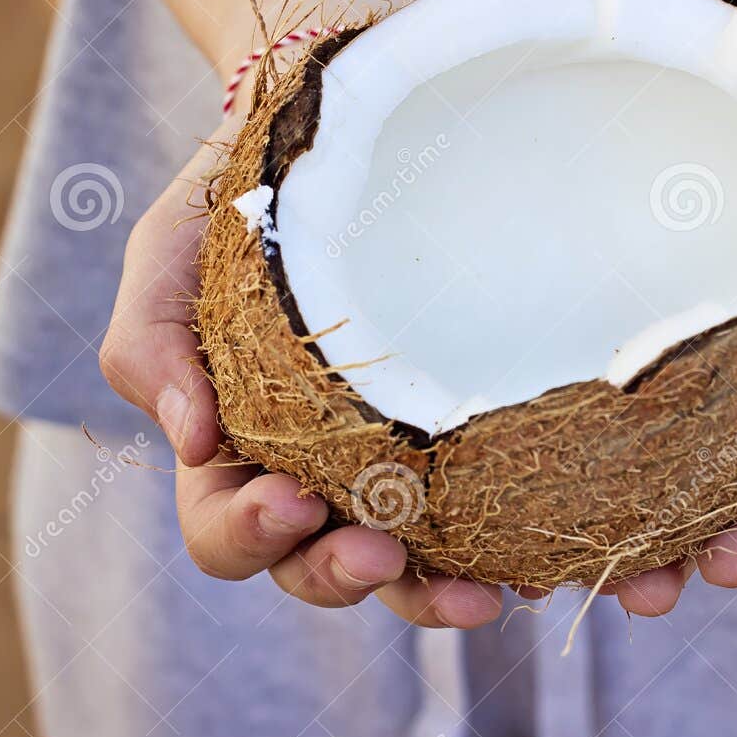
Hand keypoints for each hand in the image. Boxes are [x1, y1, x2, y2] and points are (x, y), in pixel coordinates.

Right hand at [98, 130, 504, 628]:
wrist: (344, 142)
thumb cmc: (242, 209)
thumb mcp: (166, 258)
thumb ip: (150, 344)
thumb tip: (190, 442)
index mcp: (239, 460)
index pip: (231, 533)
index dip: (254, 536)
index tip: (292, 502)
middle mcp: (324, 486)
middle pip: (331, 569)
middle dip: (355, 576)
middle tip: (386, 554)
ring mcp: (407, 476)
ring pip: (428, 567)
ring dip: (456, 594)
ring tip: (500, 589)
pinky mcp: (480, 452)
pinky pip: (511, 520)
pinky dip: (547, 549)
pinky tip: (586, 563)